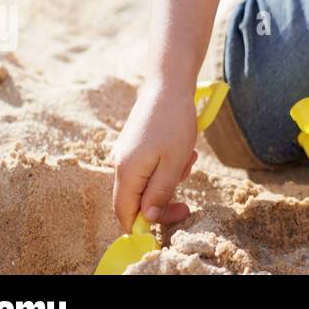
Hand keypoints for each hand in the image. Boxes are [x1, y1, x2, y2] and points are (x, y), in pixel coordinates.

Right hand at [110, 82, 202, 233]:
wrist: (169, 84)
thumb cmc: (174, 122)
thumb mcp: (173, 163)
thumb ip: (159, 194)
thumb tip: (147, 220)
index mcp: (125, 172)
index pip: (125, 213)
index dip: (146, 225)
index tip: (175, 217)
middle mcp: (119, 164)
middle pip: (137, 199)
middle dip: (165, 197)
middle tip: (188, 188)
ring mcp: (126, 153)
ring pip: (148, 182)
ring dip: (171, 177)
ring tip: (187, 156)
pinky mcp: (134, 144)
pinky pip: (150, 166)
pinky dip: (168, 163)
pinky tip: (182, 148)